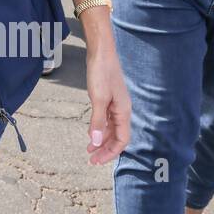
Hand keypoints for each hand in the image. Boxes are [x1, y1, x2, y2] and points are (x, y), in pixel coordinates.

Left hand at [83, 44, 130, 164]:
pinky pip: (106, 120)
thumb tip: (96, 142)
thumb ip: (97, 121)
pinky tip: (91, 133)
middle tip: (92, 160)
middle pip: (117, 137)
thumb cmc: (101, 73)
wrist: (101, 53)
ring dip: (101, 140)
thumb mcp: (98, 98)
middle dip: (105, 150)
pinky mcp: (109, 99)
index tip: (98, 160)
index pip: (122, 140)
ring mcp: (116, 105)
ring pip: (111, 129)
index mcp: (124, 111)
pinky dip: (99, 129)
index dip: (111, 152)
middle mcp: (122, 110)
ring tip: (89, 150)